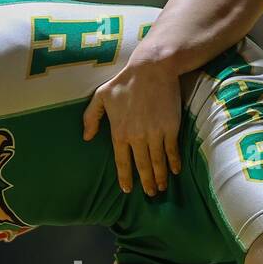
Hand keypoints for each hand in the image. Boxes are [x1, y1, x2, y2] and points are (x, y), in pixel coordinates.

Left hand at [83, 57, 181, 195]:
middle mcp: (137, 137)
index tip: (127, 189)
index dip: (125, 177)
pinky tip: (175, 171)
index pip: (122, 162)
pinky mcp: (170, 127)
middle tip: (149, 194)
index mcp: (119, 132)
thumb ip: (91, 117)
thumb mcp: (101, 96)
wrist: (152, 69)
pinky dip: (173, 163)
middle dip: (146, 182)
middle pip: (142, 166)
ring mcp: (155, 133)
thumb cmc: (125, 81)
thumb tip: (87, 138)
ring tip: (161, 188)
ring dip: (160, 177)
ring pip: (157, 162)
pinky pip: (172, 150)